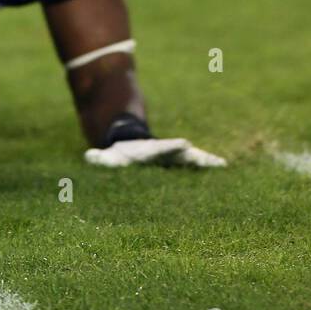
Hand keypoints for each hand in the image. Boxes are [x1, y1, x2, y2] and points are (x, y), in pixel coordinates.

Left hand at [84, 137, 226, 167]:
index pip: (163, 150)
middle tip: (207, 152)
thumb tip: (88, 156)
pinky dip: (207, 163)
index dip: (173, 147)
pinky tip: (222, 166)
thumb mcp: (111, 157)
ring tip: (221, 163)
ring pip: (192, 157)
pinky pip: (196, 163)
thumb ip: (101, 158)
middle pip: (181, 152)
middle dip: (193, 154)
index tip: (185, 144)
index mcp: (152, 151)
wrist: (135, 146)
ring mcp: (175, 156)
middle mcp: (166, 152)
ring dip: (204, 160)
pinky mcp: (181, 161)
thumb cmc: (123, 155)